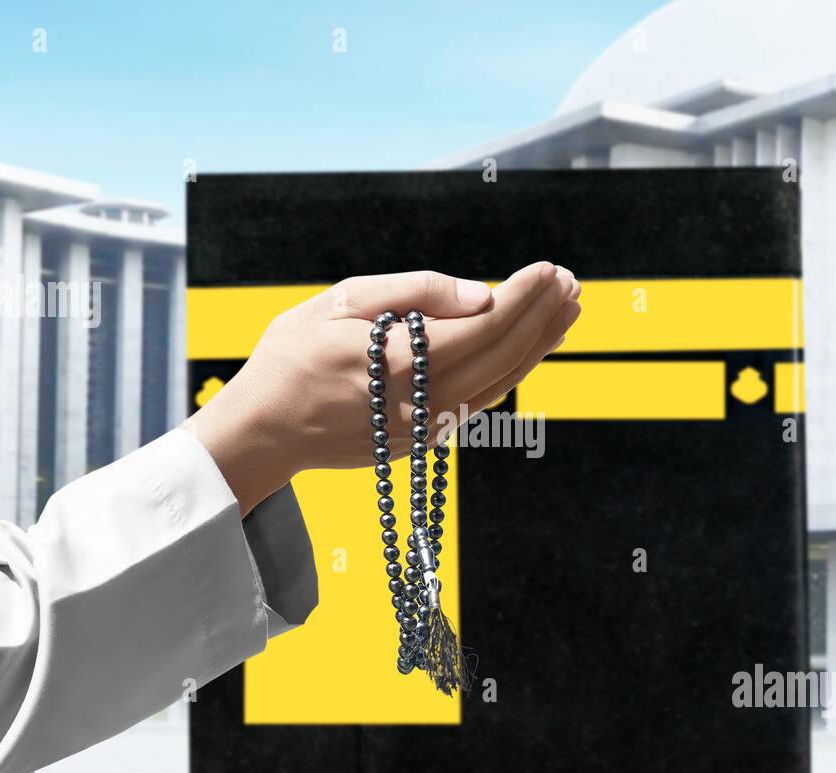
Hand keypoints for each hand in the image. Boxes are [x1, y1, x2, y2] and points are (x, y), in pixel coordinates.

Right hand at [183, 263, 580, 514]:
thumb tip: (482, 295)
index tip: (551, 269)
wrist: (263, 430)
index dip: (524, 297)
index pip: (485, 326)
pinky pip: (481, 400)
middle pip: (504, 356)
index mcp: (402, 361)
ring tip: (567, 311)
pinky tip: (528, 347)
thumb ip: (414, 293)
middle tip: (571, 284)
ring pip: (500, 383)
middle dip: (543, 317)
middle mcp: (424, 401)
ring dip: (538, 345)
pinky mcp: (424, 441)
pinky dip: (511, 371)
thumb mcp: (340, 301)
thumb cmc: (292, 355)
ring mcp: (427, 427)